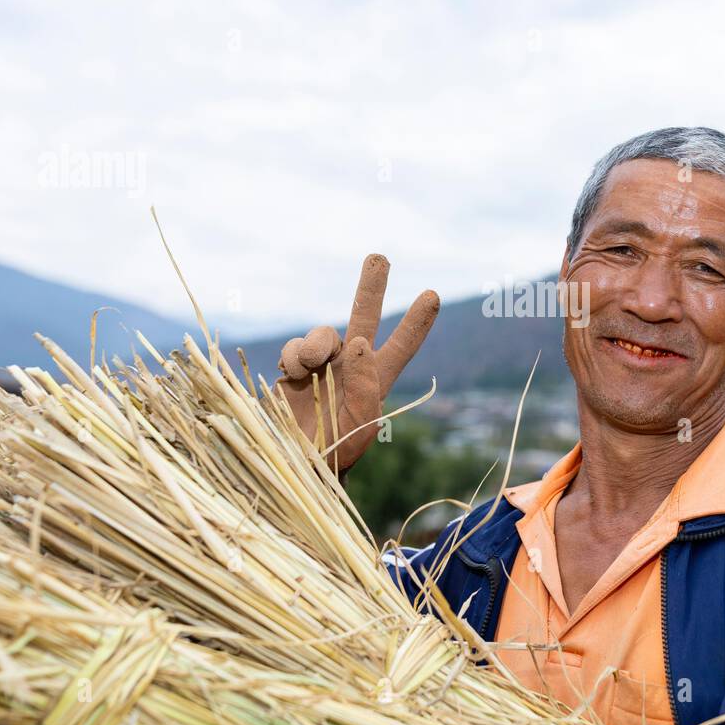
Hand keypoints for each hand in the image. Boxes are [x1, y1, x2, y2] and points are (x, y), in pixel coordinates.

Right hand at [275, 254, 438, 473]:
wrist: (294, 466)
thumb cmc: (335, 454)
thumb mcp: (360, 426)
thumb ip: (364, 385)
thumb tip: (359, 341)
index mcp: (375, 380)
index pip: (401, 346)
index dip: (416, 322)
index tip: (432, 295)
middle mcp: (350, 366)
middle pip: (364, 316)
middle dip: (370, 286)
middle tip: (380, 258)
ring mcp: (320, 365)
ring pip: (323, 333)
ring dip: (316, 344)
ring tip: (310, 368)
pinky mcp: (292, 368)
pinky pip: (294, 348)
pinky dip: (293, 358)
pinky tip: (291, 378)